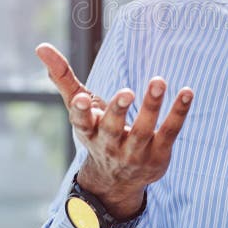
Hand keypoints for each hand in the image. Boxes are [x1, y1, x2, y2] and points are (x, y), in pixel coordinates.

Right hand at [35, 42, 193, 218]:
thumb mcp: (80, 108)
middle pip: (113, 128)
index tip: (82, 100)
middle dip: (118, 110)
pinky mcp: (159, 153)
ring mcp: (135, 152)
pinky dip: (178, 112)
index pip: (81, 122)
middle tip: (127, 92)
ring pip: (144, 129)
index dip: (82, 112)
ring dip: (152, 105)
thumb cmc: (96, 131)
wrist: (117, 180)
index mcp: (88, 131)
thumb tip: (40, 47)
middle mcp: (110, 144)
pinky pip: (170, 131)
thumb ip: (63, 78)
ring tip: (158, 81)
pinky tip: (187, 92)